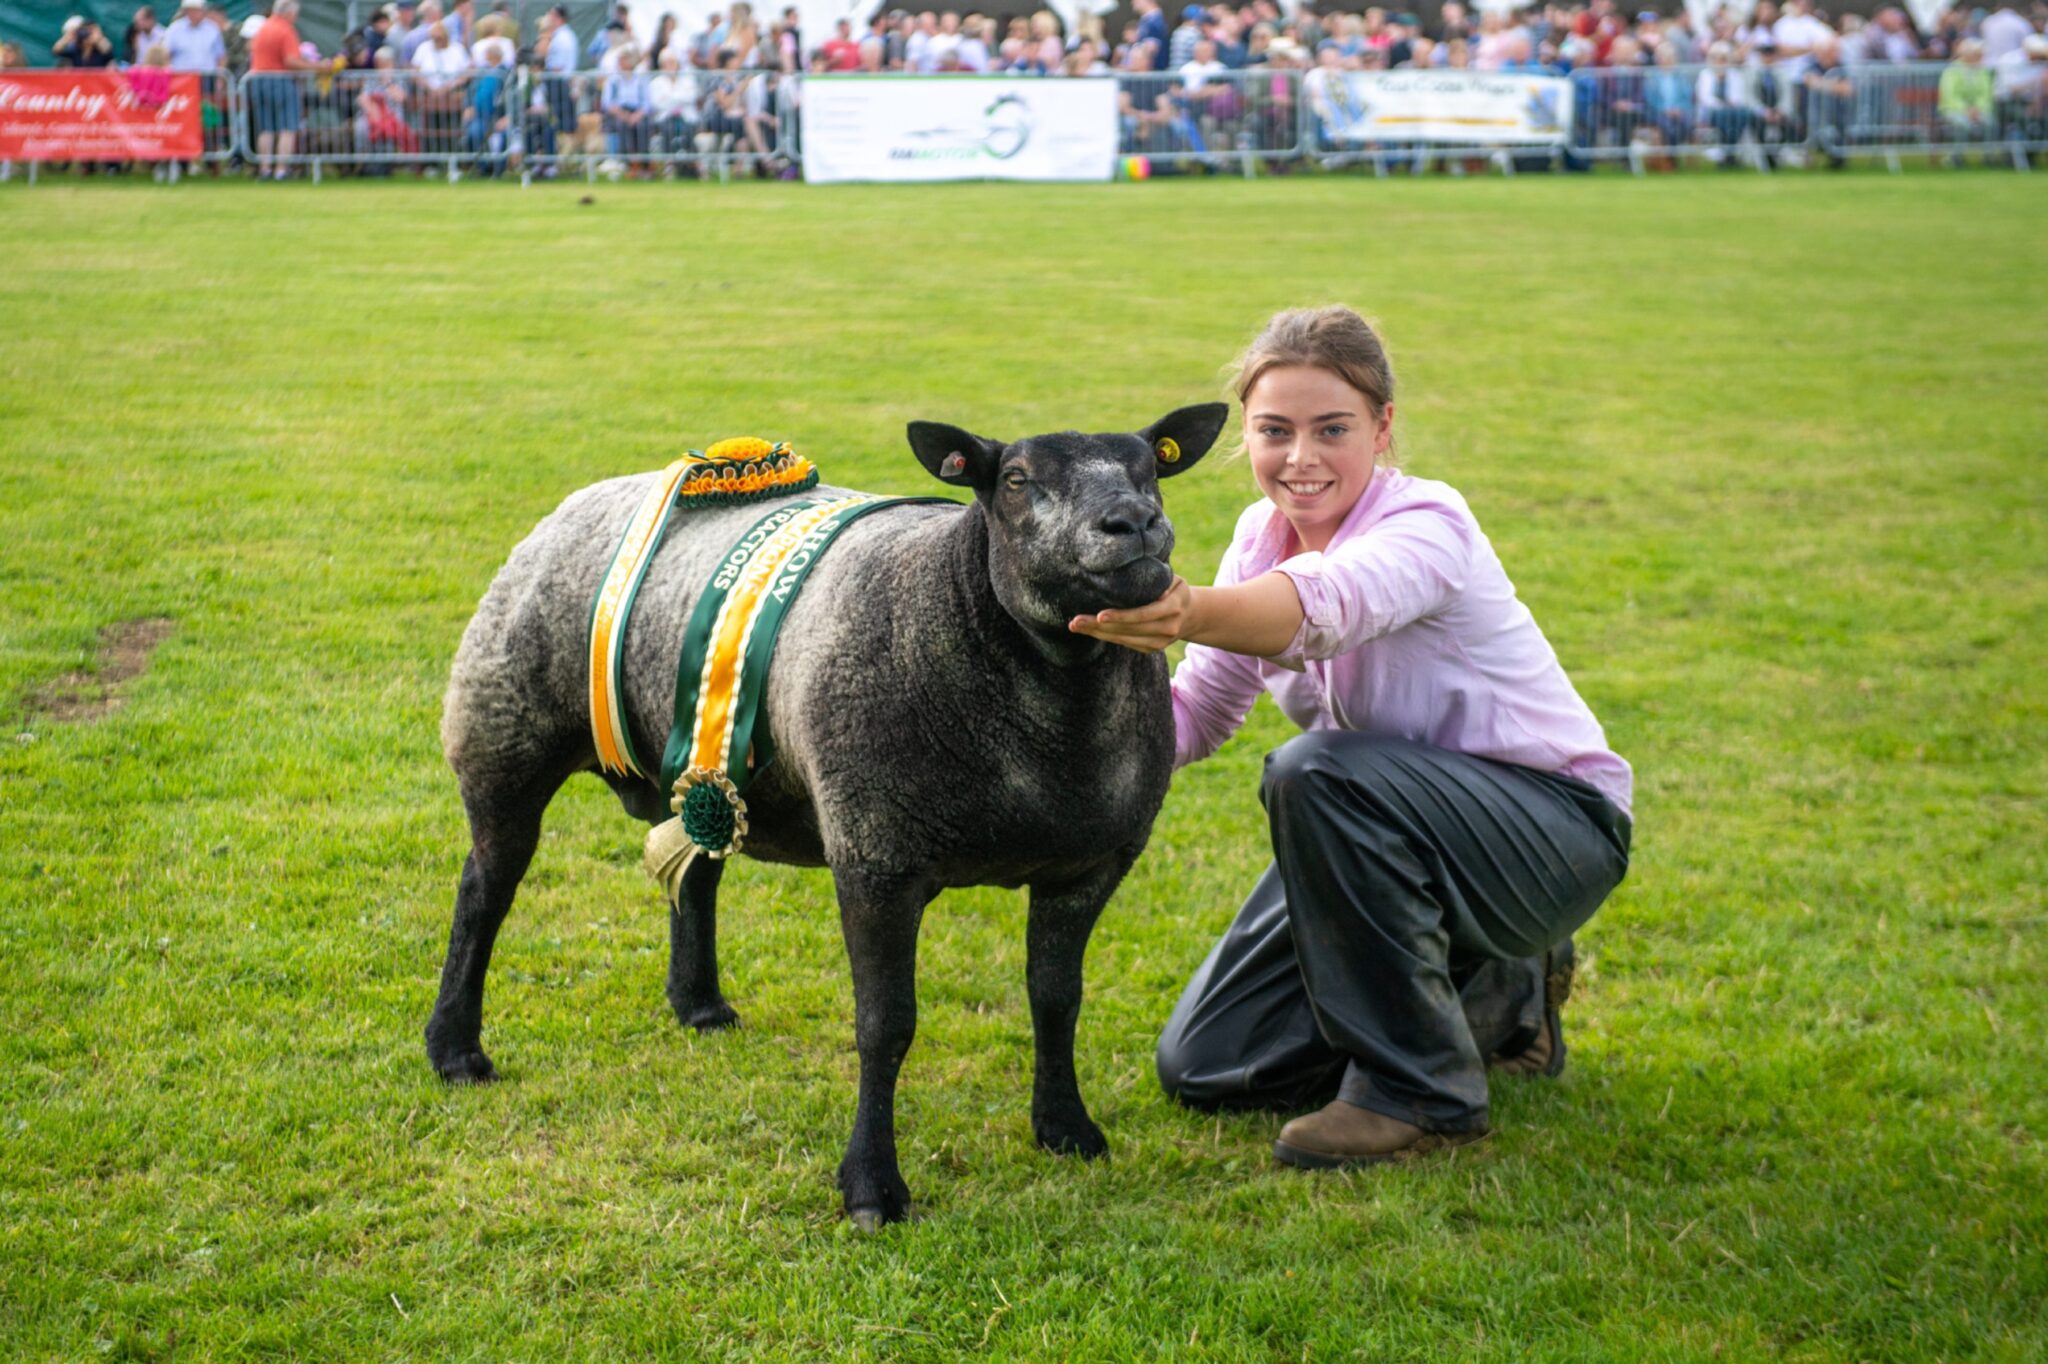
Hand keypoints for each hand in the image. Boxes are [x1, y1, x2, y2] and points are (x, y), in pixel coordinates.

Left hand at [1067, 576, 1193, 653]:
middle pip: (1129, 629)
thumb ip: (1155, 578)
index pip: (1144, 614)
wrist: (1192, 614)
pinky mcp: (1152, 649)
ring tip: (1075, 626)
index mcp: (1173, 607)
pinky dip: (1106, 637)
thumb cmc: (1174, 589)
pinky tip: (1089, 630)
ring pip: (1124, 639)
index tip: (1099, 615)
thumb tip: (1130, 572)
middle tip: (1075, 622)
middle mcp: (1168, 628)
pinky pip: (1125, 643)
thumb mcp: (1172, 579)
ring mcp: (1160, 642)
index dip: (1121, 616)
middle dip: (1100, 626)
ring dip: (1098, 633)